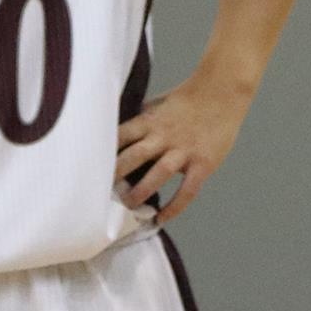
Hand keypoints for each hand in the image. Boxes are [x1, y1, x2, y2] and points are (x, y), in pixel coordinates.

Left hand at [114, 76, 252, 223]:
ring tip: (128, 207)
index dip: (103, 153)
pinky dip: (175, 207)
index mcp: (149, 121)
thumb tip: (114, 134)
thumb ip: (139, 121)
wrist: (221, 91)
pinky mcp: (203, 163)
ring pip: (158, 174)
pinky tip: (162, 218)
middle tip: (102, 194)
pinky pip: (187, 190)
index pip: (119, 136)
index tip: (89, 169)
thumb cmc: (186, 100)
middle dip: (116, 176)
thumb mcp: (157, 104)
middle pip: (134, 156)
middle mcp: (163, 136)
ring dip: (141, 192)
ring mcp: (184, 150)